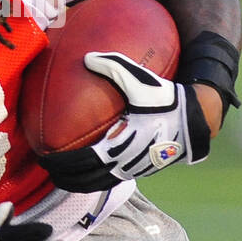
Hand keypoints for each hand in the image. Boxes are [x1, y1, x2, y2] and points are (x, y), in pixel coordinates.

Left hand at [37, 51, 211, 192]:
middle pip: (85, 180)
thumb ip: (113, 66)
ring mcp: (133, 169)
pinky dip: (96, 178)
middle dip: (63, 178)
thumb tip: (87, 57)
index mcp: (118, 145)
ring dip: (79, 183)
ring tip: (63, 175)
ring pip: (99, 184)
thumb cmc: (166, 99)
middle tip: (47, 170)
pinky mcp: (143, 169)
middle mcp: (124, 162)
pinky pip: (113, 178)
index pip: (80, 162)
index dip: (60, 163)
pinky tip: (91, 169)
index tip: (44, 159)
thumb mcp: (139, 80)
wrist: (197, 119)